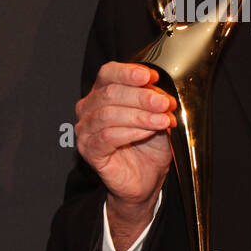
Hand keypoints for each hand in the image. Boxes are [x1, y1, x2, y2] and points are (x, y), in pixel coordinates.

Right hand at [74, 62, 175, 240]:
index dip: (129, 72)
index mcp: (102, 93)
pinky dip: (131, 132)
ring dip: (140, 115)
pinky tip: (149, 132)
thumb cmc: (149, 144)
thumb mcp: (157, 116)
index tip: (151, 76)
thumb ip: (156, 101)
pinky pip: (107, 136)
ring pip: (108, 114)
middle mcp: (88, 108)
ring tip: (163, 120)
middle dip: (142, 96)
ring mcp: (85, 130)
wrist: (147, 178)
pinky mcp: (89, 151)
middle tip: (165, 103)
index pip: (108, 73)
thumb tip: (162, 93)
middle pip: (110, 93)